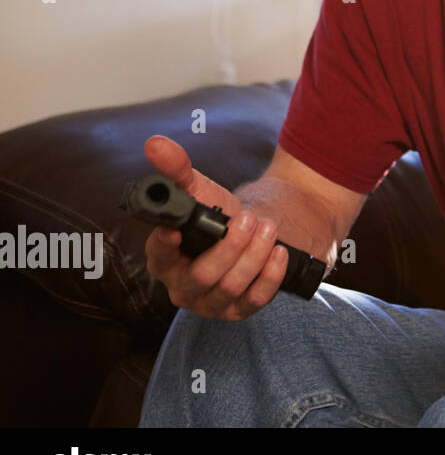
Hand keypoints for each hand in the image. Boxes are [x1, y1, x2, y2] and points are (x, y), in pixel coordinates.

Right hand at [141, 135, 288, 319]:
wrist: (257, 229)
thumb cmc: (220, 213)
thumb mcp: (200, 189)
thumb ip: (177, 169)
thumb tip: (155, 144)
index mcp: (165, 258)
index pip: (157, 257)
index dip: (164, 246)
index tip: (176, 230)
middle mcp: (183, 286)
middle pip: (203, 276)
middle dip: (230, 246)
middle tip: (248, 219)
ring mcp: (212, 302)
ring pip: (231, 287)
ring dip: (254, 255)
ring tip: (268, 227)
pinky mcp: (240, 309)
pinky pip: (255, 300)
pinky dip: (270, 275)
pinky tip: (279, 252)